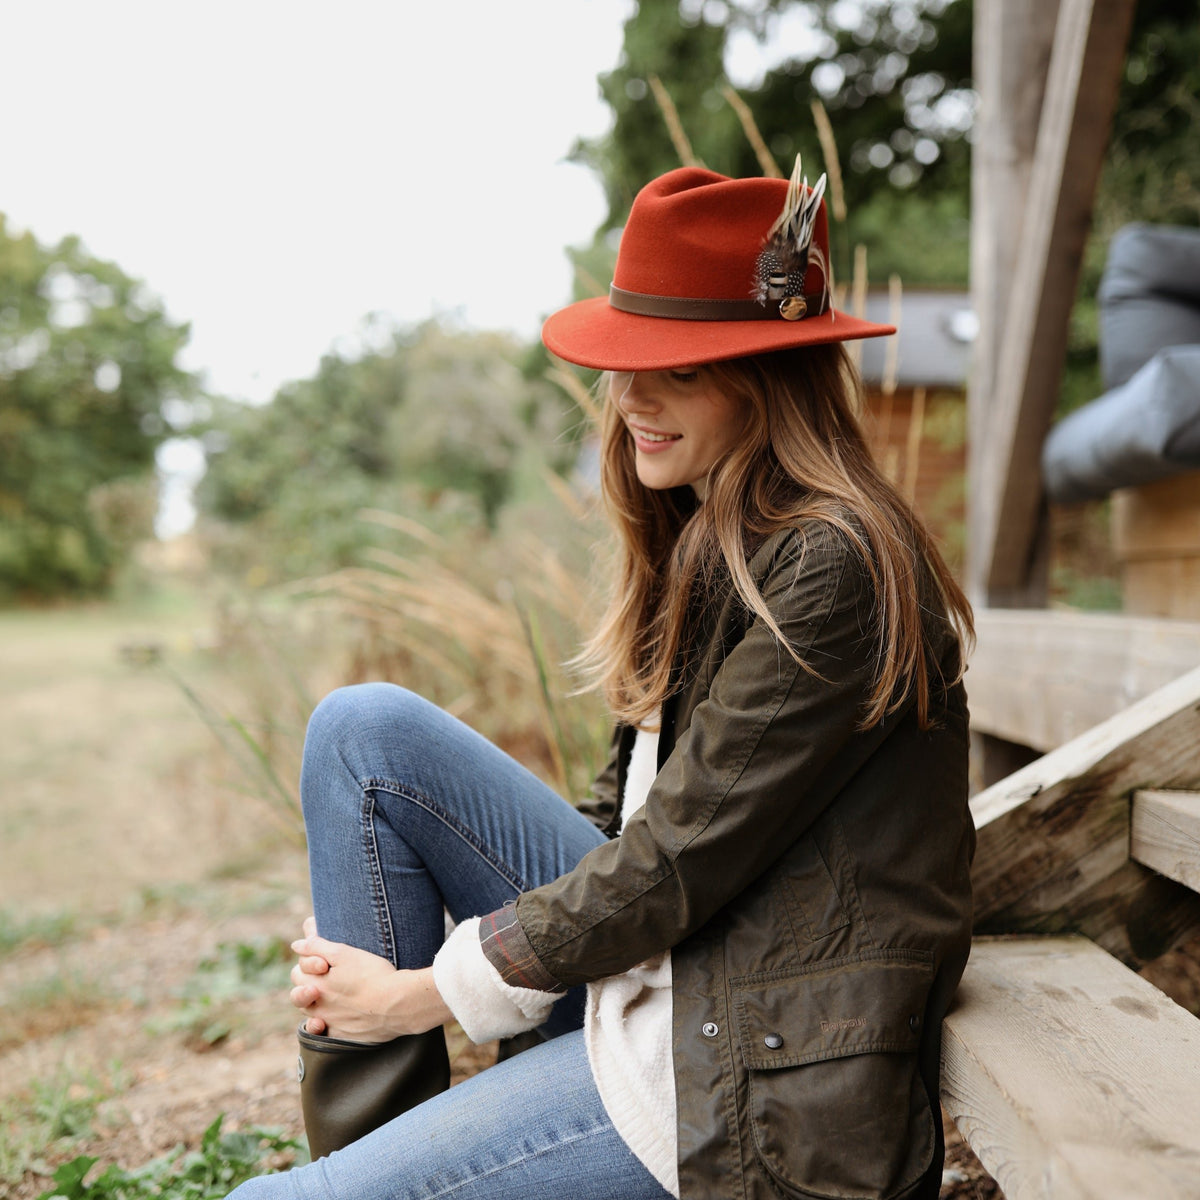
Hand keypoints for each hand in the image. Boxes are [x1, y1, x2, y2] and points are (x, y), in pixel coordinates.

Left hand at [289, 916, 451, 1041]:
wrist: (399, 1003)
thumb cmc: (372, 974)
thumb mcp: (343, 952)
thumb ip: (316, 946)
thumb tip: (296, 945)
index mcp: (314, 986)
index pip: (297, 972)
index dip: (309, 961)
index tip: (325, 959)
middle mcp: (317, 1008)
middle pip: (300, 995)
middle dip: (307, 982)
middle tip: (326, 973)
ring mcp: (330, 1024)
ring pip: (312, 1014)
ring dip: (316, 1003)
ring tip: (332, 993)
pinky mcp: (344, 1036)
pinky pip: (328, 1033)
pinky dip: (328, 1024)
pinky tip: (338, 1016)